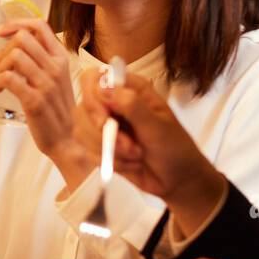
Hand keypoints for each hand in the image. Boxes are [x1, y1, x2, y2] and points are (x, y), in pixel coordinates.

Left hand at [0, 20, 91, 181]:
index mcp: (61, 59)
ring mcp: (46, 84)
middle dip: (1, 49)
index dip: (16, 24)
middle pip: (22, 39)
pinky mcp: (35, 100)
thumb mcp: (56, 80)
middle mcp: (56, 68)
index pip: (40, 26)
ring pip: (14, 56)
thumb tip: (11, 50)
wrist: (68, 140)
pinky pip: (10, 78)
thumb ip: (40, 63)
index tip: (0, 31)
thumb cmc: (57, 112)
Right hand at [75, 68, 226, 234]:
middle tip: (130, 146)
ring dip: (109, 150)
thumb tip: (103, 89)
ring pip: (81, 131)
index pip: (92, 79)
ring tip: (135, 155)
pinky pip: (87, 151)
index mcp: (129, 89)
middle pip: (82, 108)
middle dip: (102, 133)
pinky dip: (110, 162)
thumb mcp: (157, 126)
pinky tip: (130, 164)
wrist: (177, 179)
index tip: (105, 119)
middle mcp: (112, 103)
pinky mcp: (99, 146)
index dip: (93, 99)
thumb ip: (132, 106)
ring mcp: (104, 125)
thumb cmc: (175, 148)